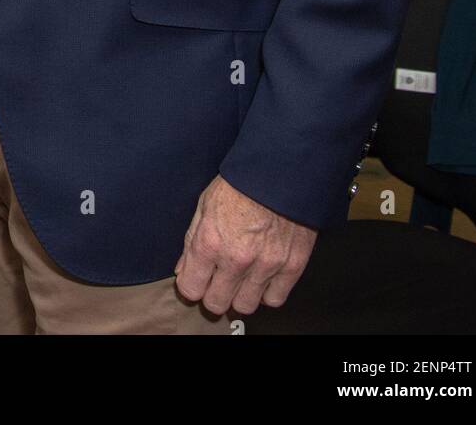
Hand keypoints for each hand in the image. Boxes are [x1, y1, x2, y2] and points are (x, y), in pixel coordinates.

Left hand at [174, 176, 316, 317]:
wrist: (280, 169)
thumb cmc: (242, 181)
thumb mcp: (205, 203)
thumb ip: (192, 240)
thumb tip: (183, 268)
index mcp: (210, 241)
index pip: (191, 289)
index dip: (191, 285)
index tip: (196, 280)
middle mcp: (237, 258)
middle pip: (216, 303)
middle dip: (213, 294)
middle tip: (218, 281)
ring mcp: (266, 265)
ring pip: (245, 306)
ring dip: (240, 295)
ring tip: (241, 278)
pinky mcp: (291, 265)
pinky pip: (274, 299)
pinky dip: (267, 293)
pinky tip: (262, 277)